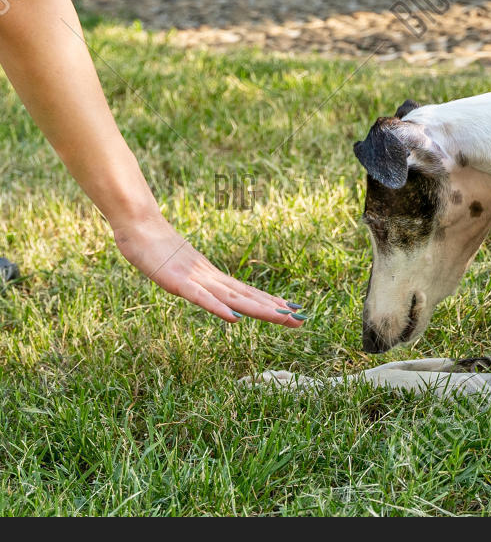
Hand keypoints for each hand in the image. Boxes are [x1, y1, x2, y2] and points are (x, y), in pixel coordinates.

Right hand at [113, 215, 305, 325]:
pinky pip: (200, 298)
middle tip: (301, 319)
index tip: (292, 311)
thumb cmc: (154, 245)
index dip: (268, 302)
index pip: (245, 292)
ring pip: (232, 298)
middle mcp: (209, 277)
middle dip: (274, 309)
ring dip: (258, 308)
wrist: (138, 222)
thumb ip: (192, 279)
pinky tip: (235, 317)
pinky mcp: (176, 281)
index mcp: (210, 276)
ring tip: (283, 316)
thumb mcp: (177, 267)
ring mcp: (194, 278)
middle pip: (246, 296)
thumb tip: (205, 287)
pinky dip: (218, 307)